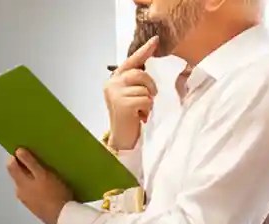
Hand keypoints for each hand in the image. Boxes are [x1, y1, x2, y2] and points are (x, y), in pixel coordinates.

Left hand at [7, 148, 72, 223]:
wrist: (64, 217)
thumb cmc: (55, 194)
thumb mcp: (43, 174)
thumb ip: (29, 163)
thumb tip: (18, 151)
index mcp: (20, 183)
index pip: (11, 164)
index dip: (17, 156)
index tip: (26, 151)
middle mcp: (20, 192)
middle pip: (17, 174)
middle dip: (25, 166)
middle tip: (39, 161)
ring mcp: (27, 201)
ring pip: (25, 184)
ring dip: (32, 177)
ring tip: (47, 174)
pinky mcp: (35, 207)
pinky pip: (33, 193)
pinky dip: (37, 187)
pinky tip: (49, 188)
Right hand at [104, 36, 158, 151]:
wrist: (123, 137)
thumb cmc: (129, 115)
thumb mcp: (131, 93)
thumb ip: (137, 80)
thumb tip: (150, 66)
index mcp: (114, 78)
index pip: (132, 61)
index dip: (144, 50)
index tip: (156, 40)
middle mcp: (112, 83)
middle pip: (140, 74)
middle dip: (150, 85)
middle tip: (149, 98)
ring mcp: (115, 94)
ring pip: (144, 88)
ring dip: (148, 100)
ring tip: (140, 110)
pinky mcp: (122, 104)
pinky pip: (145, 100)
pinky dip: (147, 109)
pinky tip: (139, 116)